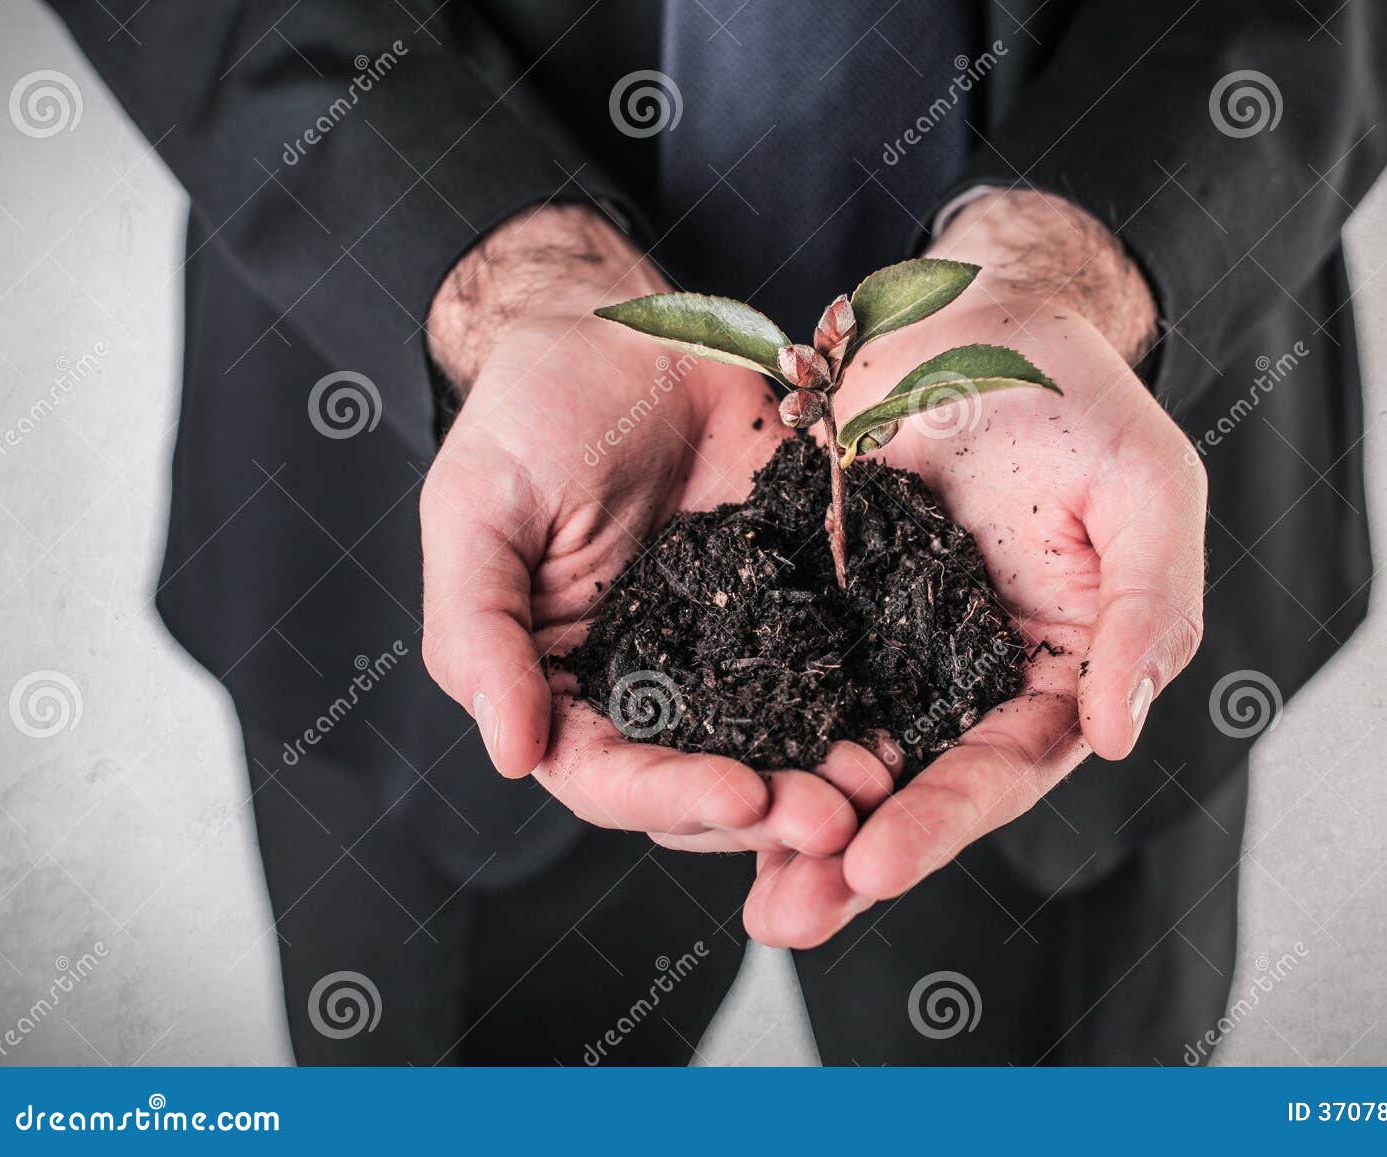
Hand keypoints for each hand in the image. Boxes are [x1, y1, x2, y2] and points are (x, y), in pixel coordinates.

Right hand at [420, 205, 859, 854]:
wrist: (631, 337)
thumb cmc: (531, 414)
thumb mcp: (478, 512)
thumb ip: (480, 634)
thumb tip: (513, 755)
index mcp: (563, 684)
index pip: (607, 774)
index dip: (671, 795)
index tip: (742, 796)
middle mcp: (649, 688)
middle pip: (702, 782)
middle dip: (768, 809)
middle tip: (836, 819)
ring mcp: (728, 653)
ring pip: (776, 747)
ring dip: (825, 780)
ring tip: (879, 789)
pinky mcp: (797, 609)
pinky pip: (834, 673)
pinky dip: (866, 708)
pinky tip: (908, 726)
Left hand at [745, 190, 1207, 945]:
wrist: (968, 313)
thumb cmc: (1076, 393)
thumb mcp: (1144, 489)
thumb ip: (1142, 609)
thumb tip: (1115, 733)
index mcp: (1054, 667)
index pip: (1004, 766)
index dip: (945, 821)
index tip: (874, 865)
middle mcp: (968, 677)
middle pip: (912, 788)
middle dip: (852, 857)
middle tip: (784, 914)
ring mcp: (888, 646)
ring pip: (840, 754)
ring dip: (792, 825)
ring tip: (746, 895)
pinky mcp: (818, 607)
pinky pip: (780, 682)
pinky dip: (748, 736)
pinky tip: (703, 781)